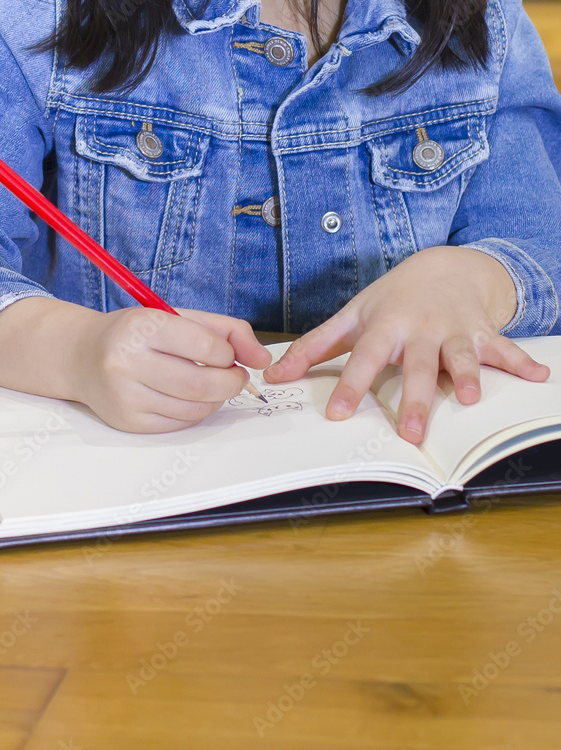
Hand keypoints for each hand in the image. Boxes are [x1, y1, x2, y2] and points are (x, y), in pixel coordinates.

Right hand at [68, 307, 271, 431]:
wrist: (80, 356)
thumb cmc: (134, 333)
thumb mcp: (175, 317)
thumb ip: (225, 330)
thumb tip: (263, 359)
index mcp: (141, 328)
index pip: (204, 347)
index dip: (227, 354)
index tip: (226, 354)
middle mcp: (127, 363)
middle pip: (201, 384)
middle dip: (231, 383)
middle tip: (235, 377)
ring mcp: (126, 396)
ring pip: (194, 409)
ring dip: (214, 399)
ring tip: (209, 385)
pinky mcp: (128, 421)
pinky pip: (178, 424)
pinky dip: (194, 412)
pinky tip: (187, 397)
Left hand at [263, 246, 549, 443]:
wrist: (442, 266)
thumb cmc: (390, 299)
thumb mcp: (350, 318)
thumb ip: (313, 347)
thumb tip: (273, 373)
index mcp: (385, 327)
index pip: (364, 359)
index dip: (351, 385)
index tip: (338, 414)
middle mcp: (421, 329)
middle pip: (417, 367)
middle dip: (415, 399)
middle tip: (411, 432)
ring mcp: (455, 330)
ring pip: (461, 357)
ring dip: (468, 376)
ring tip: (471, 399)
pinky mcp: (482, 332)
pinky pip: (504, 348)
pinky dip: (521, 362)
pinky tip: (538, 377)